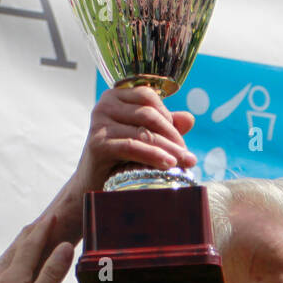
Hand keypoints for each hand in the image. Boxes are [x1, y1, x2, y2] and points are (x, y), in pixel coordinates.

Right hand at [72, 86, 196, 195]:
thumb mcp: (145, 139)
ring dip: (168, 148)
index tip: (181, 140)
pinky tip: (168, 165)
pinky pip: (132, 146)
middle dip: (173, 136)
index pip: (148, 96)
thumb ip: (165, 126)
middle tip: (188, 157)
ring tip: (186, 163)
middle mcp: (105, 104)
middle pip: (148, 114)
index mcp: (116, 97)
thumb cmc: (120, 160)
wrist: (93, 185)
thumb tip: (189, 118)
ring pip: (143, 131)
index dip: (168, 117)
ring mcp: (99, 123)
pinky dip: (153, 155)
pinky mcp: (97, 143)